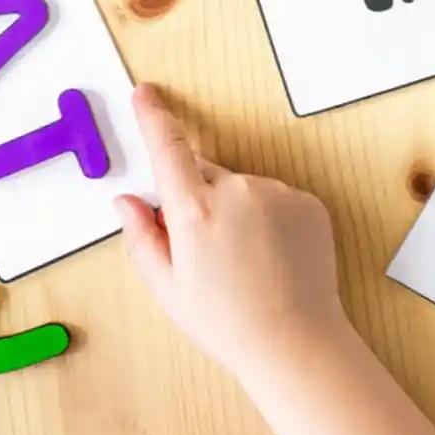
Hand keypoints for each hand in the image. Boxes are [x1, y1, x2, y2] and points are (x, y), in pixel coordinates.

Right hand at [115, 83, 344, 374]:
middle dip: (197, 197)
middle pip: (204, 173)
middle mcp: (236, 191)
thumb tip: (127, 202)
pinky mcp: (307, 202)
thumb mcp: (168, 288)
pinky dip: (269, 218)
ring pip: (242, 188)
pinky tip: (271, 256)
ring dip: (236, 210)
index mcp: (194, 210)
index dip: (153, 117)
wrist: (296, 341)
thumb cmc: (226, 322)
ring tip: (245, 261)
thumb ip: (141, 237)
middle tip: (205, 249)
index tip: (145, 94)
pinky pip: (276, 198)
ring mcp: (277, 193)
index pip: (168, 148)